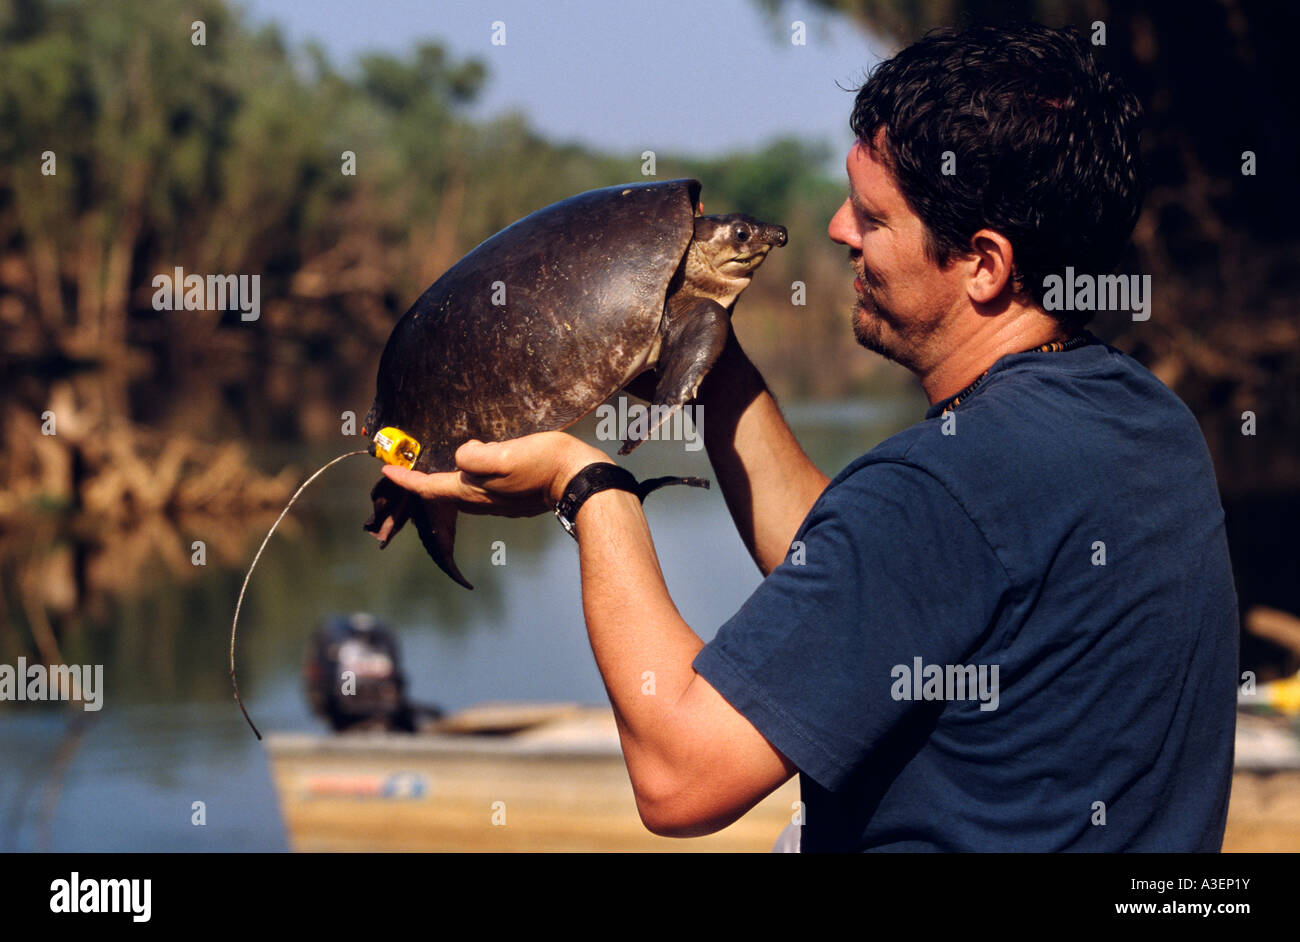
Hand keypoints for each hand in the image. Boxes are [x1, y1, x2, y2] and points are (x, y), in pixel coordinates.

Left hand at [379, 431, 611, 517]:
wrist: (581, 482)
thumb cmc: (545, 464)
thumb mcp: (506, 454)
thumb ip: (476, 456)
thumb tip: (461, 453)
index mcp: (474, 490)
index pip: (429, 486)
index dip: (406, 478)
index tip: (386, 468)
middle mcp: (482, 501)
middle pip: (443, 493)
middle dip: (423, 481)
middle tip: (408, 466)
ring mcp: (500, 503)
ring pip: (463, 492)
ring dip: (446, 480)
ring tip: (439, 463)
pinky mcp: (515, 498)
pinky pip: (482, 489)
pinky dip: (470, 478)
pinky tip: (478, 466)